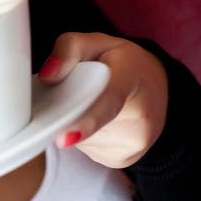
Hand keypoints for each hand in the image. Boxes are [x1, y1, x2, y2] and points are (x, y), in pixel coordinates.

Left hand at [37, 32, 168, 167]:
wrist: (153, 87)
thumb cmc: (121, 62)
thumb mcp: (97, 42)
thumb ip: (70, 49)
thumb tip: (47, 77)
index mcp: (131, 75)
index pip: (109, 100)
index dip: (86, 120)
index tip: (64, 138)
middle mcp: (141, 115)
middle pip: (85, 121)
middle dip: (66, 110)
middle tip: (72, 92)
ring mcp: (134, 142)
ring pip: (80, 138)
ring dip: (74, 122)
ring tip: (90, 103)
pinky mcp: (123, 159)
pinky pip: (86, 149)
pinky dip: (82, 135)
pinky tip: (96, 121)